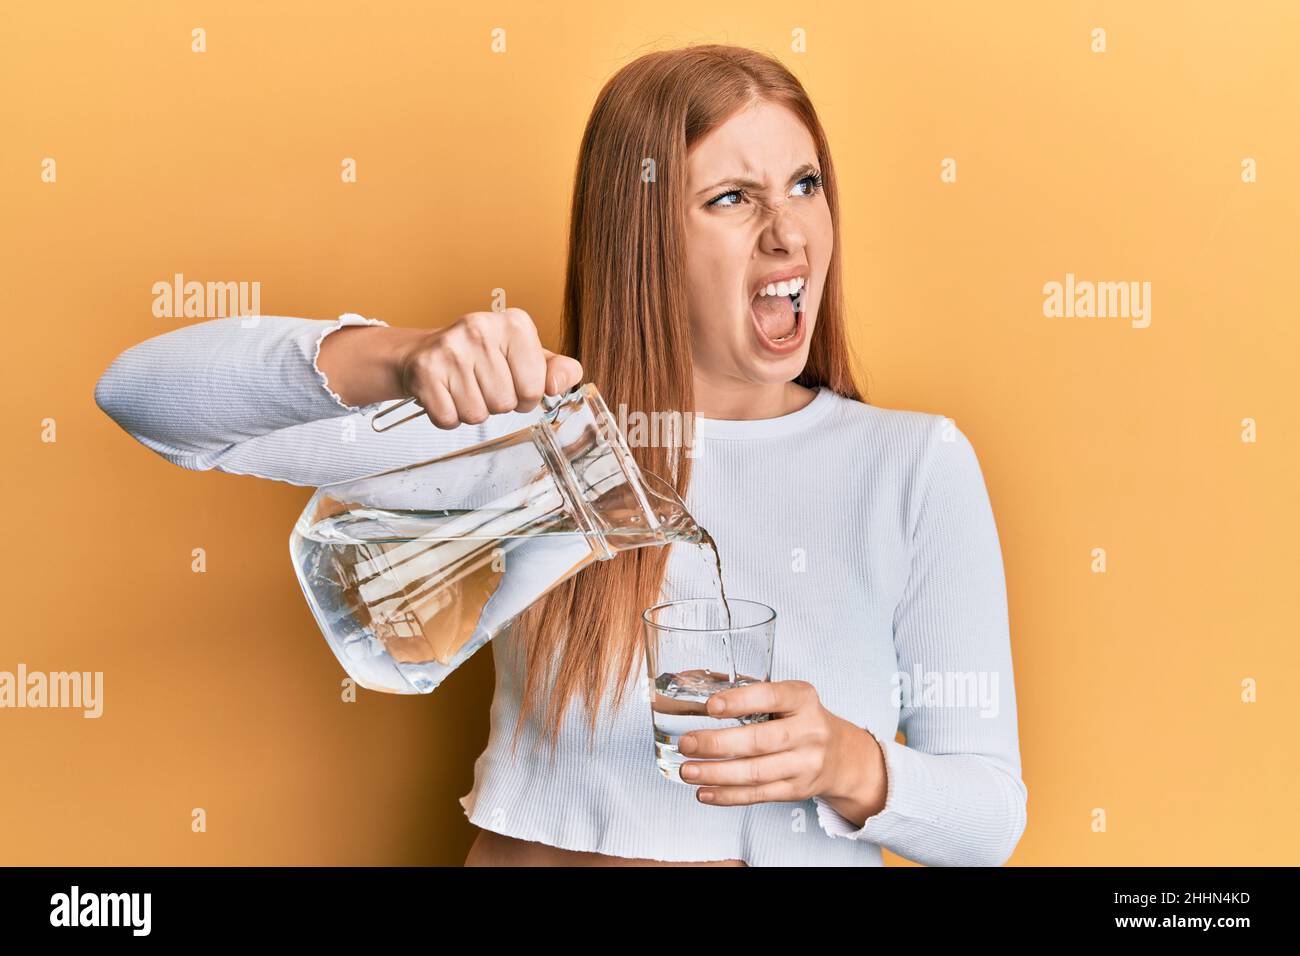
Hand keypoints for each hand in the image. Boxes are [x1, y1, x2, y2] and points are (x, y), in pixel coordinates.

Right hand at [396, 308, 582, 427]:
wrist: (424, 351)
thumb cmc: (484, 357)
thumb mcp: (528, 357)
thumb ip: (558, 370)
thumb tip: (558, 385)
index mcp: (515, 324)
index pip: (535, 387)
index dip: (526, 396)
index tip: (513, 382)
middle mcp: (481, 328)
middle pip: (505, 403)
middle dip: (497, 404)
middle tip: (483, 384)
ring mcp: (450, 348)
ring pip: (477, 414)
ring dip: (472, 410)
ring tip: (464, 387)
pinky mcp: (425, 370)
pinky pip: (449, 418)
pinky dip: (448, 416)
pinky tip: (446, 394)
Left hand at [677, 679, 887, 818]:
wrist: (841, 756)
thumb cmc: (802, 720)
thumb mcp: (787, 698)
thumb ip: (748, 693)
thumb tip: (695, 687)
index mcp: (803, 698)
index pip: (770, 696)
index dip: (739, 701)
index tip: (710, 706)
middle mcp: (809, 731)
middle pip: (759, 741)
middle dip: (717, 744)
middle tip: (687, 743)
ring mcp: (805, 764)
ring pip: (755, 773)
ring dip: (716, 773)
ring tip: (688, 770)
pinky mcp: (796, 790)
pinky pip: (758, 795)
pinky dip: (727, 795)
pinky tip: (705, 791)